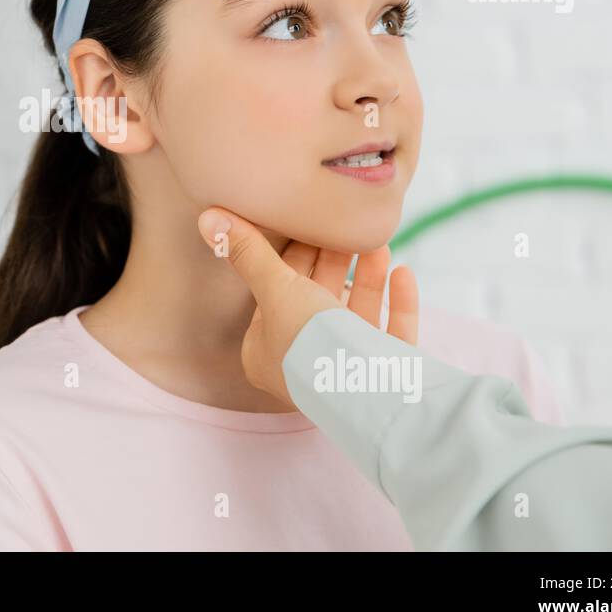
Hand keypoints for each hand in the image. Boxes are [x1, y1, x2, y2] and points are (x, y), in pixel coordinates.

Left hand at [197, 206, 419, 405]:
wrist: (368, 392)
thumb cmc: (311, 343)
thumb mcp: (276, 289)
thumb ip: (249, 253)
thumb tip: (208, 218)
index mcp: (267, 353)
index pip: (276, 296)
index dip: (292, 260)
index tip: (306, 227)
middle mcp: (304, 364)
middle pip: (318, 303)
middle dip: (335, 263)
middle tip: (345, 229)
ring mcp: (348, 372)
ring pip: (358, 315)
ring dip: (369, 277)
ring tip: (378, 244)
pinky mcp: (388, 376)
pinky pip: (392, 334)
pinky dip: (399, 303)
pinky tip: (404, 273)